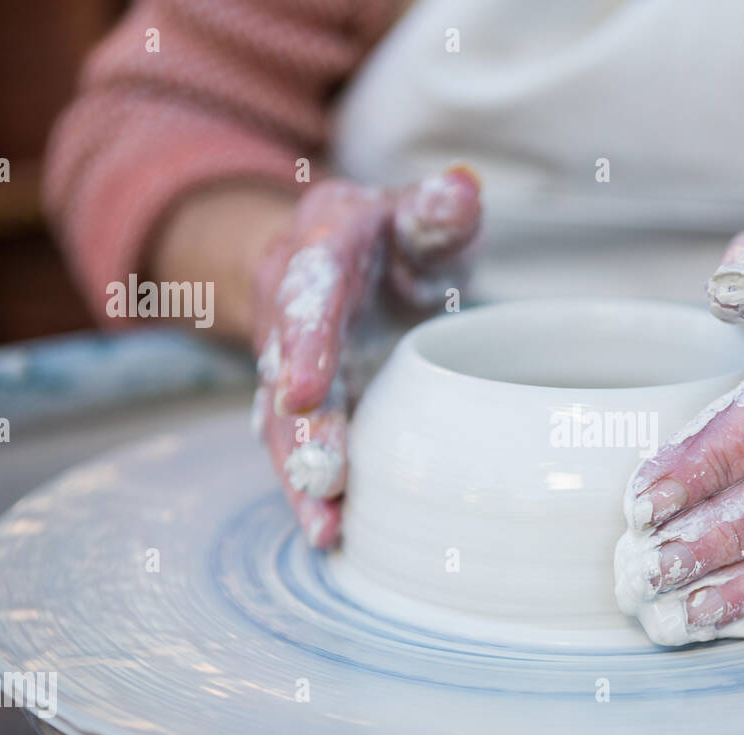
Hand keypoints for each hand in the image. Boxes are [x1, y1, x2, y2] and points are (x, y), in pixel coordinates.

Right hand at [252, 168, 481, 545]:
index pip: (311, 291)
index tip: (302, 390)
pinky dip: (310, 489)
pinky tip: (330, 534)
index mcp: (323, 246)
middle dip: (304, 430)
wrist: (345, 256)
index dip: (305, 341)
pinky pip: (298, 447)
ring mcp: (290, 359)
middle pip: (288, 372)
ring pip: (283, 422)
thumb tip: (460, 191)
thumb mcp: (419, 212)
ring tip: (324, 529)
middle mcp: (291, 306)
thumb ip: (436, 208)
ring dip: (301, 476)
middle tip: (325, 481)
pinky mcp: (301, 404)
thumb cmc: (397, 237)